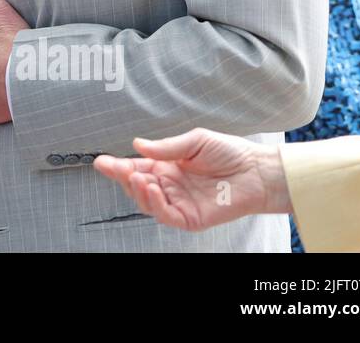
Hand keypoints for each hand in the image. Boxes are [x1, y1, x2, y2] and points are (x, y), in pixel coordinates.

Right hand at [92, 128, 291, 231]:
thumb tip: (137, 145)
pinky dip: (155, 205)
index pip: (137, 168)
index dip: (118, 166)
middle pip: (137, 187)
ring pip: (147, 203)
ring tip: (138, 178)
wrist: (258, 171)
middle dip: (123, 179)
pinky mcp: (191, 218)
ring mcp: (179, 203)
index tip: (101, 161)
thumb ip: (166, 147)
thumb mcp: (195, 141)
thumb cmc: (230, 153)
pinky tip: (152, 190)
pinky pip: (167, 215)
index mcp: (167, 168)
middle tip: (116, 168)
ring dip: (138, 192)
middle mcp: (170, 187)